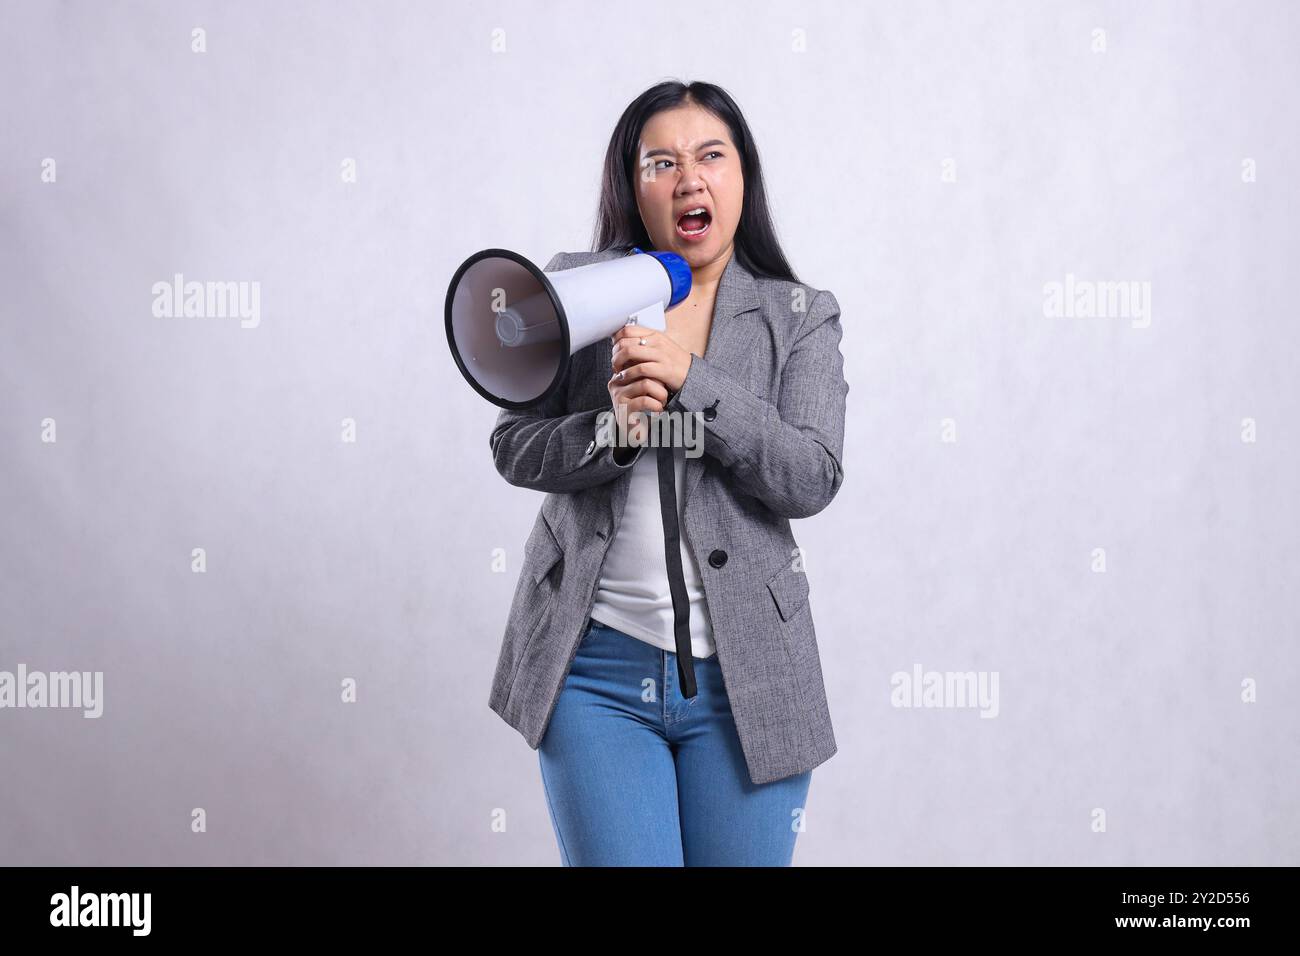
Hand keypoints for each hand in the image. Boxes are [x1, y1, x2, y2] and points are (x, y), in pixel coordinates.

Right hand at [606, 330, 669, 449]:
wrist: (635, 430)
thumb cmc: (644, 404)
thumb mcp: (646, 383)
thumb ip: (647, 367)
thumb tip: (657, 349)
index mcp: (620, 371)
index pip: (636, 357)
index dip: (653, 365)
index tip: (662, 377)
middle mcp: (616, 381)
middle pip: (642, 367)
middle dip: (659, 378)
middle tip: (666, 388)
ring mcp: (618, 394)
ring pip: (646, 383)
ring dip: (661, 393)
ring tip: (662, 401)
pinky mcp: (623, 408)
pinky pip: (645, 400)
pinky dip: (657, 405)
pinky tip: (659, 409)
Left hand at [609, 324, 692, 394]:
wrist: (692, 375)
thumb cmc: (674, 362)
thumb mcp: (660, 347)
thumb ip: (644, 343)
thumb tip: (622, 343)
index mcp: (655, 335)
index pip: (627, 329)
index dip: (616, 339)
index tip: (614, 348)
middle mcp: (657, 342)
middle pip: (625, 341)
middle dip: (615, 353)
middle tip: (614, 363)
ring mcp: (661, 355)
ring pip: (630, 352)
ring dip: (618, 362)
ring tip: (618, 370)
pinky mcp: (663, 369)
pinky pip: (640, 369)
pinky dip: (629, 373)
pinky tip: (626, 377)